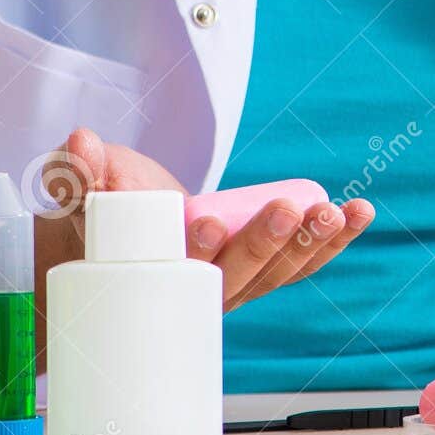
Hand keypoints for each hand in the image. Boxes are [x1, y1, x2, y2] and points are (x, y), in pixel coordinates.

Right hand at [34, 127, 374, 349]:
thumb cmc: (95, 214)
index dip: (198, 254)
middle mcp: (199, 291)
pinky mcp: (261, 267)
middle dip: (264, 245)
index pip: (180, 278)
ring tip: (335, 211)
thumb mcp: (80, 189)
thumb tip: (80, 142)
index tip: (208, 222)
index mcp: (152, 281)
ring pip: (277, 273)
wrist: (118, 233)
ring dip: (310, 244)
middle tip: (286, 210)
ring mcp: (235, 282)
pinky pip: (300, 262)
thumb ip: (77, 170)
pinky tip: (357, 214)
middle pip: (239, 277)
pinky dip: (331, 241)